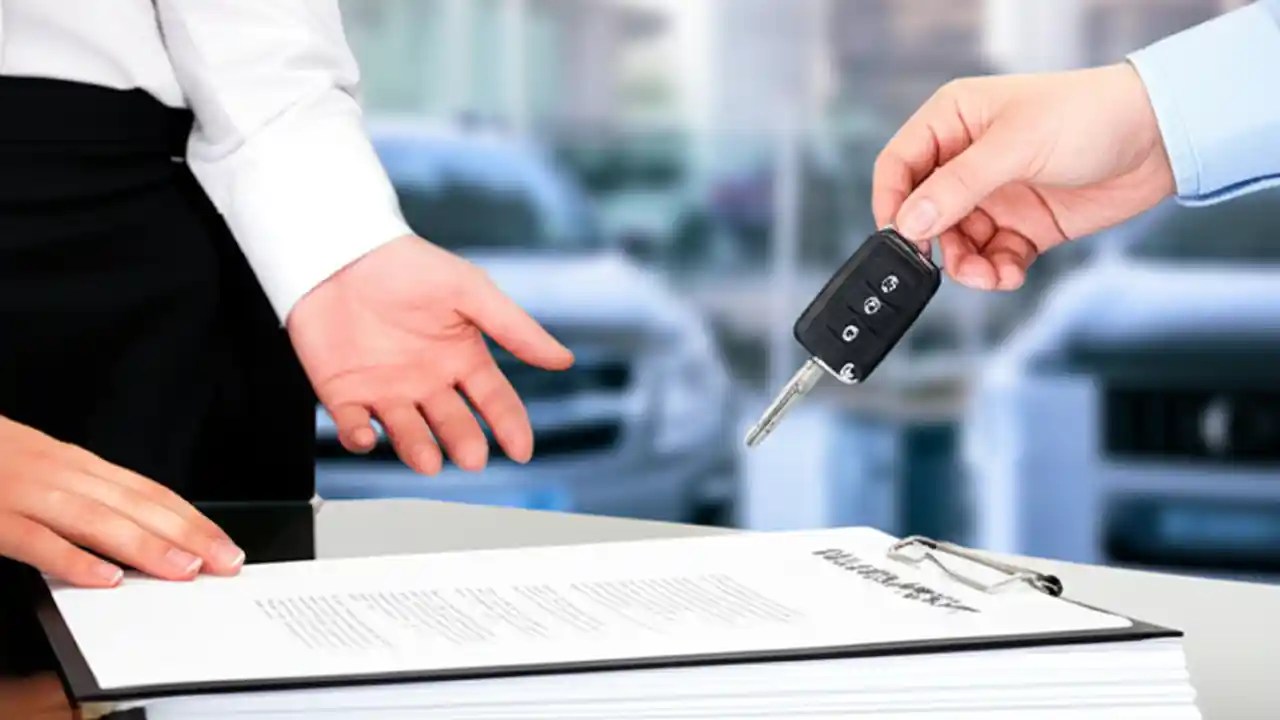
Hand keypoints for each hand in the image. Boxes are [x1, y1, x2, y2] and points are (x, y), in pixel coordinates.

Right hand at [0, 417, 244, 587]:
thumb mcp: (38, 466)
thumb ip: (81, 493)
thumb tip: (131, 528)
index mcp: (74, 463)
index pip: (148, 491)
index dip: (190, 518)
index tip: (225, 543)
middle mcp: (58, 472)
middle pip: (135, 504)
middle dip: (187, 534)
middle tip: (225, 562)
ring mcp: (23, 492)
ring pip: (96, 521)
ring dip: (145, 547)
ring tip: (184, 571)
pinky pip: (35, 541)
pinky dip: (72, 559)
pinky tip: (105, 579)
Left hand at [287, 236, 573, 473]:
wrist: (341, 249)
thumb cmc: (408, 265)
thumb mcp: (470, 290)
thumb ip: (514, 328)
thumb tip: (563, 359)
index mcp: (461, 358)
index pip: (494, 401)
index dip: (510, 426)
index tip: (521, 450)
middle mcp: (428, 381)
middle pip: (453, 423)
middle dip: (464, 442)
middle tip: (472, 456)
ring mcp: (386, 390)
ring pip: (407, 432)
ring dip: (417, 449)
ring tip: (429, 461)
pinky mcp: (343, 393)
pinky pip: (352, 424)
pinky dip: (358, 436)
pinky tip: (366, 436)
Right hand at [873, 62, 1175, 289]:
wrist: (1162, 139)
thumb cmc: (1091, 116)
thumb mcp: (1015, 147)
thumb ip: (958, 187)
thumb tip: (910, 222)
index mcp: (954, 121)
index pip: (899, 165)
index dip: (892, 203)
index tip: (901, 239)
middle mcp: (967, 158)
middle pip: (926, 214)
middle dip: (937, 245)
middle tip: (955, 265)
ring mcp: (995, 193)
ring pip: (958, 243)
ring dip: (968, 266)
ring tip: (991, 275)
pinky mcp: (1024, 224)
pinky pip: (992, 257)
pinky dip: (997, 271)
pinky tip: (1011, 273)